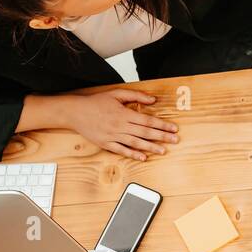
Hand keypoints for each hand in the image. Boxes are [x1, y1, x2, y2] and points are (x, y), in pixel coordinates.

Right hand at [64, 89, 178, 161]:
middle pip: (145, 132)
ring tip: (163, 151)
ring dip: (150, 148)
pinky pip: (121, 150)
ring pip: (136, 143)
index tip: (173, 128)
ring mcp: (113, 136)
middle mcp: (120, 126)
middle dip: (162, 137)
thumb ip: (136, 96)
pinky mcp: (106, 144)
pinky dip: (132, 154)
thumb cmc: (96, 103)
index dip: (162, 125)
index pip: (148, 120)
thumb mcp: (117, 94)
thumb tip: (153, 100)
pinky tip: (142, 157)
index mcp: (124, 113)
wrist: (76, 113)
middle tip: (175, 140)